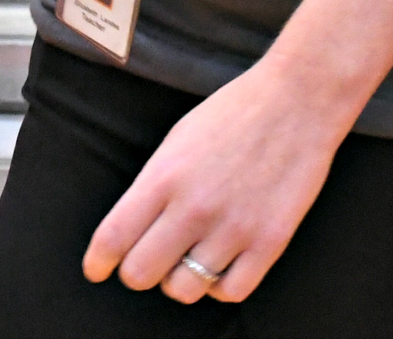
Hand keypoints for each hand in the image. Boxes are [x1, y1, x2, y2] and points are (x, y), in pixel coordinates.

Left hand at [82, 58, 351, 304]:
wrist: (297, 100)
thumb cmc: (233, 114)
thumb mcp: (177, 140)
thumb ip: (152, 186)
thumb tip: (130, 232)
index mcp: (164, 176)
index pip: (113, 238)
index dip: (97, 262)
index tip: (96, 269)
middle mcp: (194, 207)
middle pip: (141, 273)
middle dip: (138, 272)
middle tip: (149, 261)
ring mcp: (233, 227)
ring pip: (184, 290)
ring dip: (180, 280)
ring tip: (189, 259)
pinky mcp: (270, 242)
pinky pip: (231, 292)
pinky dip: (220, 285)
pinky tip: (222, 263)